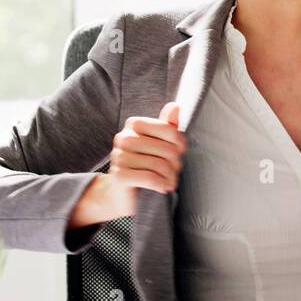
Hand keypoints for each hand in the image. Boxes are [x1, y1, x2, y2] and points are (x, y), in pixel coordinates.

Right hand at [70, 102, 186, 227]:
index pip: (170, 130)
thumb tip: (175, 107)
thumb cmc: (145, 165)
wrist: (123, 193)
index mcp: (134, 124)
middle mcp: (124, 138)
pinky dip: (162, 185)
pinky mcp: (119, 176)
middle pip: (167, 149)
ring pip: (160, 165)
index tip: (179, 153)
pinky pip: (150, 178)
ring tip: (169, 180)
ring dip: (170, 177)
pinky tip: (163, 187)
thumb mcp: (159, 143)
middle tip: (174, 171)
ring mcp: (119, 157)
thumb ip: (168, 126)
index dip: (180, 145)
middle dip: (176, 164)